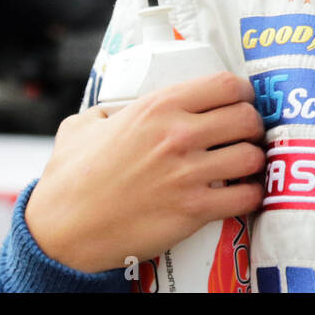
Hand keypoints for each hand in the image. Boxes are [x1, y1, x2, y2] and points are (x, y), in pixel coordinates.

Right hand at [25, 72, 264, 273]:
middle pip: (247, 117)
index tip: (242, 100)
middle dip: (253, 125)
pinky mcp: (194, 209)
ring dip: (254, 161)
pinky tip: (243, 194)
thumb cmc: (69, 180)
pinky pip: (245, 197)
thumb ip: (107, 110)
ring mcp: (188, 172)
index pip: (225, 84)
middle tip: (246, 134)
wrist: (60, 230)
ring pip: (251, 156)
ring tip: (246, 165)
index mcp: (158, 106)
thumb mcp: (82, 125)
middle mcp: (178, 134)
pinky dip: (251, 196)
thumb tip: (114, 110)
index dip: (242, 91)